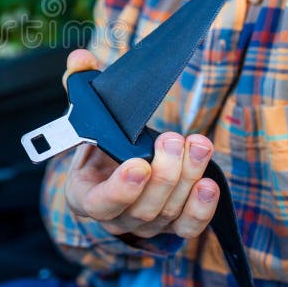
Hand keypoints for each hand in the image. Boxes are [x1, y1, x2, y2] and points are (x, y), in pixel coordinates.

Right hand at [61, 49, 219, 239]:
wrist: (113, 171)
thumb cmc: (97, 145)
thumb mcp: (84, 118)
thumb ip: (79, 86)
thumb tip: (80, 60)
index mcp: (85, 195)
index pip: (101, 203)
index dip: (121, 188)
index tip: (139, 164)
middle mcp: (116, 217)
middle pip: (143, 208)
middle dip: (164, 173)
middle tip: (172, 140)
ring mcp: (145, 225)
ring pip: (168, 212)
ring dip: (187, 178)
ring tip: (197, 144)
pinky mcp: (171, 226)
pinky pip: (188, 227)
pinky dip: (201, 208)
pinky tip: (208, 183)